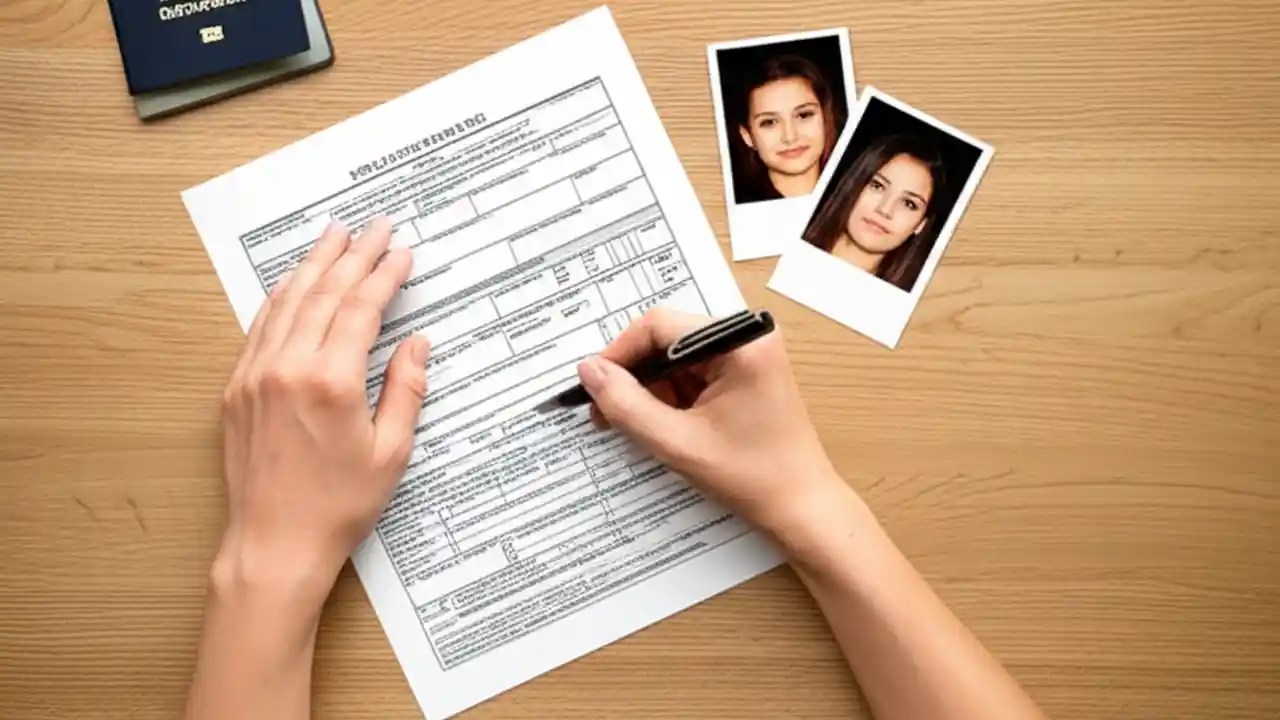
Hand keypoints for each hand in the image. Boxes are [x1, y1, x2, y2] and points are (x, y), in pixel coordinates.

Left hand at [216, 218, 428, 599]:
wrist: (274, 545)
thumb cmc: (337, 506)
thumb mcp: (391, 452)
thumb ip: (406, 390)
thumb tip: (416, 344)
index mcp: (331, 382)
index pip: (361, 309)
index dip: (384, 275)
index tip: (402, 251)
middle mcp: (288, 368)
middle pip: (324, 293)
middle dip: (353, 255)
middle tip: (375, 225)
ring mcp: (256, 375)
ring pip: (288, 302)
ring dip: (314, 264)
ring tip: (334, 235)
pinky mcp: (237, 389)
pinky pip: (260, 327)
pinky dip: (282, 297)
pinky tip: (295, 281)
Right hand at [576, 309, 853, 546]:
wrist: (801, 508)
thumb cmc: (751, 477)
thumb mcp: (677, 442)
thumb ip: (626, 405)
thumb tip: (588, 371)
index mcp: (740, 342)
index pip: (660, 325)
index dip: (619, 353)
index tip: (592, 385)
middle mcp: (747, 338)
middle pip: (667, 339)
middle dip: (633, 375)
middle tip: (602, 410)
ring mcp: (747, 356)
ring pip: (676, 358)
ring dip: (649, 388)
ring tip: (628, 424)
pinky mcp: (745, 375)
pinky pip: (693, 374)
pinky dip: (669, 397)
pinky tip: (655, 424)